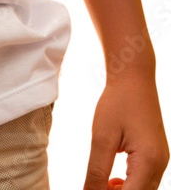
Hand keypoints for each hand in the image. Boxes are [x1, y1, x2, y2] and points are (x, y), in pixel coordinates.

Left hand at [83, 71, 169, 189]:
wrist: (134, 77)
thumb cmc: (118, 102)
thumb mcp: (101, 137)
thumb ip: (96, 171)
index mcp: (148, 162)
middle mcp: (159, 165)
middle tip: (95, 186)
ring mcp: (161, 161)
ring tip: (102, 183)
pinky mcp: (157, 156)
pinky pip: (145, 181)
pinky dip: (130, 185)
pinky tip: (113, 178)